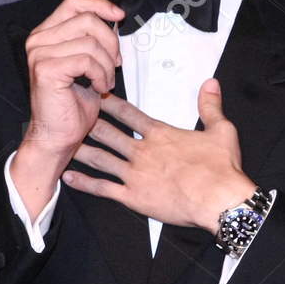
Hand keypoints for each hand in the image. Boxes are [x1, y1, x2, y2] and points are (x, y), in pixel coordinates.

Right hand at [11, 0, 123, 213]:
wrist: (57, 136)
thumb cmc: (71, 105)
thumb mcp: (86, 64)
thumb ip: (94, 40)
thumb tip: (113, 20)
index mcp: (46, 35)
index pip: (74, 3)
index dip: (99, 5)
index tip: (118, 16)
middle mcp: (39, 40)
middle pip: (87, 20)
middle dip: (110, 41)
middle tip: (114, 63)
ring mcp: (40, 54)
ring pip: (90, 42)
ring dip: (106, 64)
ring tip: (105, 81)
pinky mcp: (46, 69)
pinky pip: (86, 60)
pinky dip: (100, 75)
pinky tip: (98, 87)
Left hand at [63, 80, 255, 234]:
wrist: (219, 200)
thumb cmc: (221, 168)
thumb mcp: (221, 130)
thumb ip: (210, 106)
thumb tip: (210, 83)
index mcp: (161, 134)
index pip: (129, 114)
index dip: (110, 103)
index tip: (96, 94)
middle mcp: (143, 151)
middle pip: (108, 133)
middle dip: (88, 122)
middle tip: (71, 114)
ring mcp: (135, 175)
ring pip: (100, 159)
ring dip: (81, 149)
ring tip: (63, 142)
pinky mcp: (133, 197)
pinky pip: (103, 189)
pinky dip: (84, 183)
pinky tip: (68, 177)